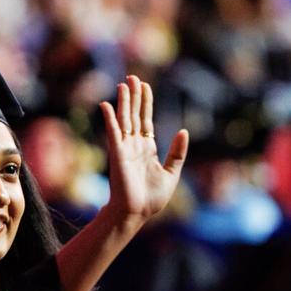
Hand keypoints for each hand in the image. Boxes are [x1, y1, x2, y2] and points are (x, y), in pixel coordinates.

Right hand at [99, 75, 187, 229]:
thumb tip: (183, 130)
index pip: (146, 120)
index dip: (146, 103)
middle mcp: (134, 145)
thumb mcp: (172, 172)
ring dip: (124, 101)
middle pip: (134, 115)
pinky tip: (107, 104)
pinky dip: (110, 118)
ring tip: (124, 83)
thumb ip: (178, 152)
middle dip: (135, 96)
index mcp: (147, 148)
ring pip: (124, 119)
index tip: (145, 86)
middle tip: (133, 77)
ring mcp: (125, 148)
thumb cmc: (152, 198)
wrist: (137, 213)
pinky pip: (113, 133)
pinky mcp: (118, 154)